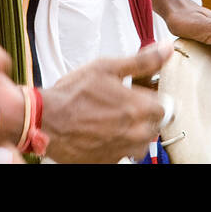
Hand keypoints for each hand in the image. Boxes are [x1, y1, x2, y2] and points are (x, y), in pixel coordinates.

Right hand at [41, 45, 167, 162]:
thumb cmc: (74, 94)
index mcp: (140, 108)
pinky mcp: (108, 162)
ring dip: (132, 132)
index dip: (152, 97)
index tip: (140, 93)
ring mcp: (123, 150)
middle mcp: (136, 133)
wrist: (45, 120)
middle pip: (154, 126)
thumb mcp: (107, 68)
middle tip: (122, 105)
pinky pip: (122, 154)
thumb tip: (165, 49)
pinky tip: (101, 132)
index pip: (165, 106)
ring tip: (112, 120)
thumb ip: (142, 61)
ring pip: (141, 143)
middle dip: (143, 115)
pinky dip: (116, 144)